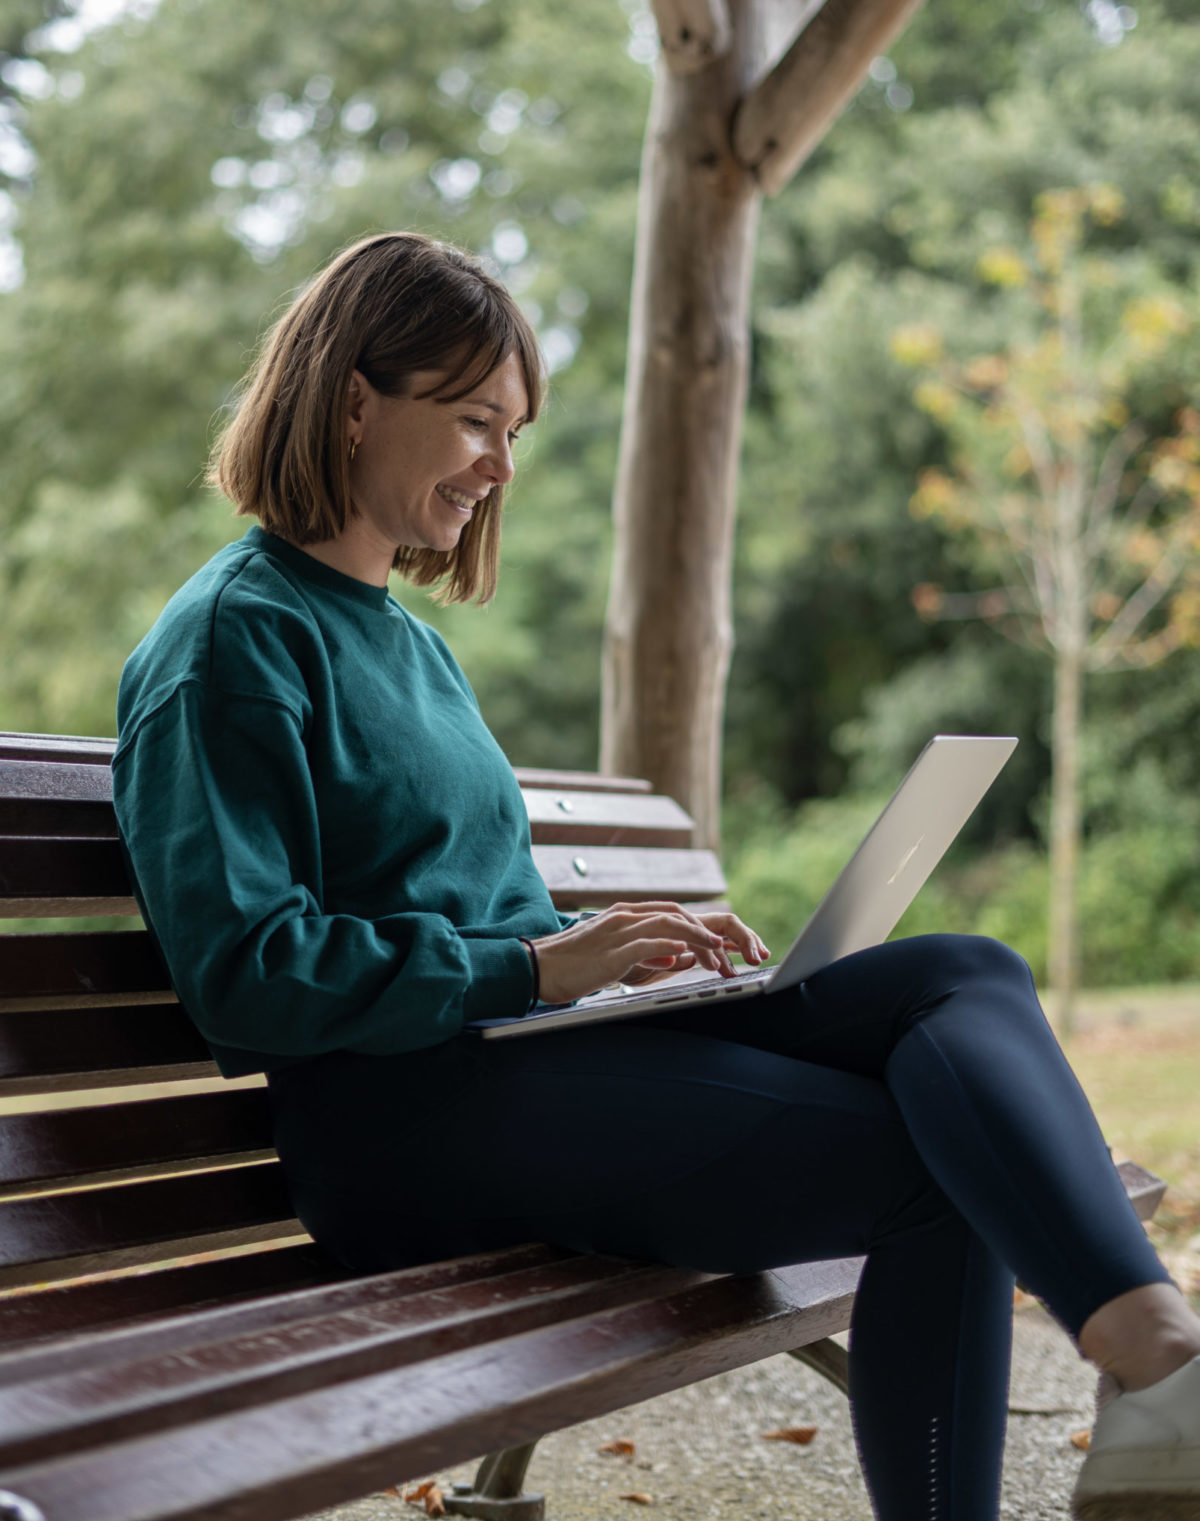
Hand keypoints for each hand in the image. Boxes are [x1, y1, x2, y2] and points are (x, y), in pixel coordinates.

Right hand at [529, 902, 768, 1005]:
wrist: (538, 968)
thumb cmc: (573, 966)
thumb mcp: (614, 956)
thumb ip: (644, 952)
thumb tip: (675, 955)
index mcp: (624, 915)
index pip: (670, 911)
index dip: (697, 924)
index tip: (717, 941)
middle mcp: (624, 916)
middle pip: (676, 913)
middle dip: (704, 930)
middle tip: (725, 951)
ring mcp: (618, 930)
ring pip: (669, 924)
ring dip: (698, 938)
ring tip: (718, 953)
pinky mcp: (613, 950)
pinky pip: (650, 943)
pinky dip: (673, 947)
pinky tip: (687, 957)